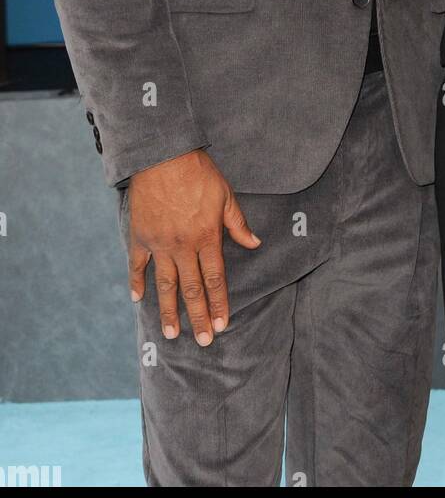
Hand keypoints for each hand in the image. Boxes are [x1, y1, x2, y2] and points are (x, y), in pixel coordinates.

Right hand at [127, 149, 261, 345]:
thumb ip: (237, 224)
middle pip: (191, 289)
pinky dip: (136, 282)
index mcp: (206, 236)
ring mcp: (159, 243)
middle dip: (198, 317)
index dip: (219, 303)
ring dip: (168, 311)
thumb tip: (255, 243)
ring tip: (171, 334)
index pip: (215, 278)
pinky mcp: (140, 236)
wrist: (163, 156)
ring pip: (165, 285)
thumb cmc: (198, 173)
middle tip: (202, 342)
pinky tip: (136, 299)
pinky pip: (137, 265)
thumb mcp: (225, 196)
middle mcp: (183, 246)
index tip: (222, 325)